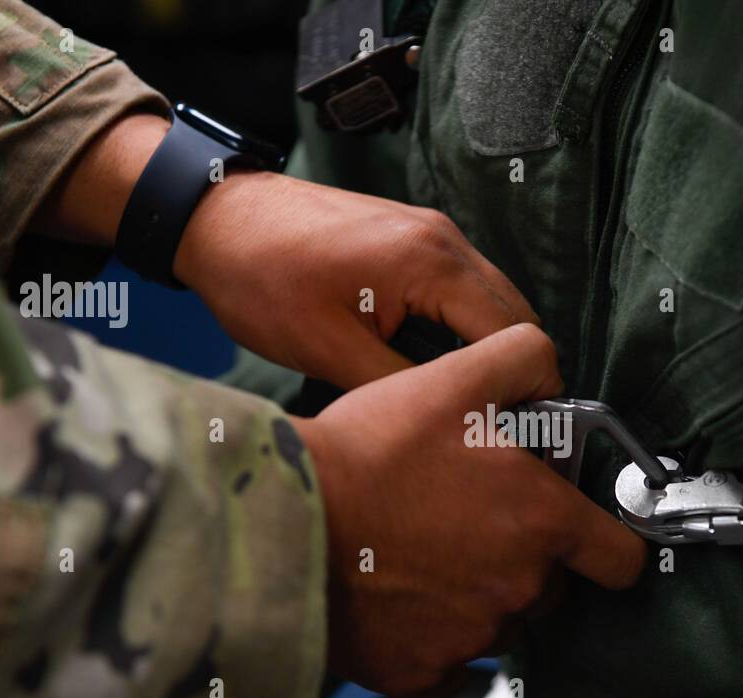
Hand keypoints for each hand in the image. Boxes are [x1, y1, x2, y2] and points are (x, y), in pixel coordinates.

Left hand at [33, 112, 537, 390]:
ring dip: (491, 349)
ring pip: (494, 300)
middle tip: (500, 428)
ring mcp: (432, 232)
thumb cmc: (261, 280)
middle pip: (516, 315)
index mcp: (432, 263)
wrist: (218, 217)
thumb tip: (454, 420)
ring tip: (474, 402)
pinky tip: (444, 363)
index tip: (515, 436)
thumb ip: (403, 386)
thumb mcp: (329, 352)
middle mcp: (445, 239)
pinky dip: (468, 325)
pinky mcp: (415, 235)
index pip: (514, 335)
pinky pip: (465, 286)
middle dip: (515, 371)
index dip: (524, 389)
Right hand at [294, 324, 646, 696]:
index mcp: (541, 524)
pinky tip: (395, 596)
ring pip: (496, 623)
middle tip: (467, 521)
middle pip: (551, 589)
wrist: (283, 520)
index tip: (583, 535)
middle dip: (524, 560)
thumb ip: (522, 361)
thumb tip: (549, 369)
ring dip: (474, 596)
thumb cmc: (369, 452)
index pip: (619, 559)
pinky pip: (446, 664)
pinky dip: (429, 638)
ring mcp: (470, 639)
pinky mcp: (421, 674)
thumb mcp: (453, 380)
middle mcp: (518, 590)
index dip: (606, 543)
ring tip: (417, 553)